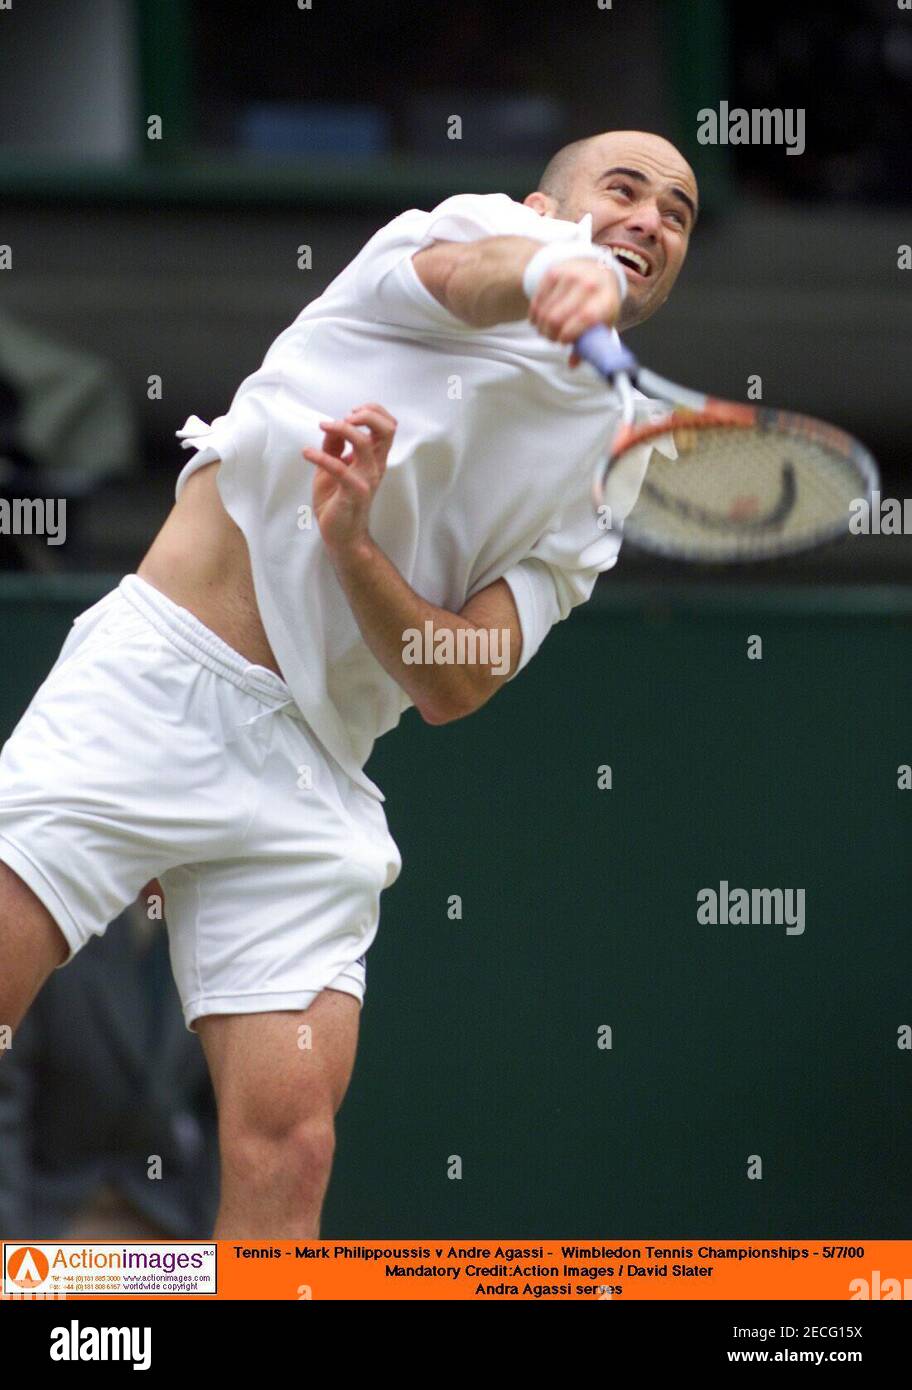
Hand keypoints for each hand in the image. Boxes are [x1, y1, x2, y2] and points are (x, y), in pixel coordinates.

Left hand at [303, 403, 396, 551]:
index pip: (388, 426)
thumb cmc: (338, 501)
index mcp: (375, 458)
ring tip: (324, 427)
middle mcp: (376, 466)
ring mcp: (367, 479)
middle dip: (367, 414)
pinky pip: (340, 468)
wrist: (341, 535)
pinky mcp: (354, 492)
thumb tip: (330, 426)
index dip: (372, 412)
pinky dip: (320, 456)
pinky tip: (306, 453)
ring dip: (342, 429)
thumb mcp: (332, 466)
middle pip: (388, 429)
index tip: (350, 413)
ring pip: (365, 444)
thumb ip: (334, 446)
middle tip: (346, 416)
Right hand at [527, 258, 621, 367]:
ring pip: (545, 311)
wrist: (595, 270)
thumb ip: (590, 345)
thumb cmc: (599, 303)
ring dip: (542, 327)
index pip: (585, 318)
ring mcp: (570, 275)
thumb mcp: (602, 323)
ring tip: (546, 331)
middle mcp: (589, 284)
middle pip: (559, 317)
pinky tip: (538, 319)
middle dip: (551, 335)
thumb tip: (572, 364)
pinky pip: (537, 300)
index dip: (570, 334)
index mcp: (606, 299)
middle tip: (552, 340)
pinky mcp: (553, 272)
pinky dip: (534, 315)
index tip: (562, 342)